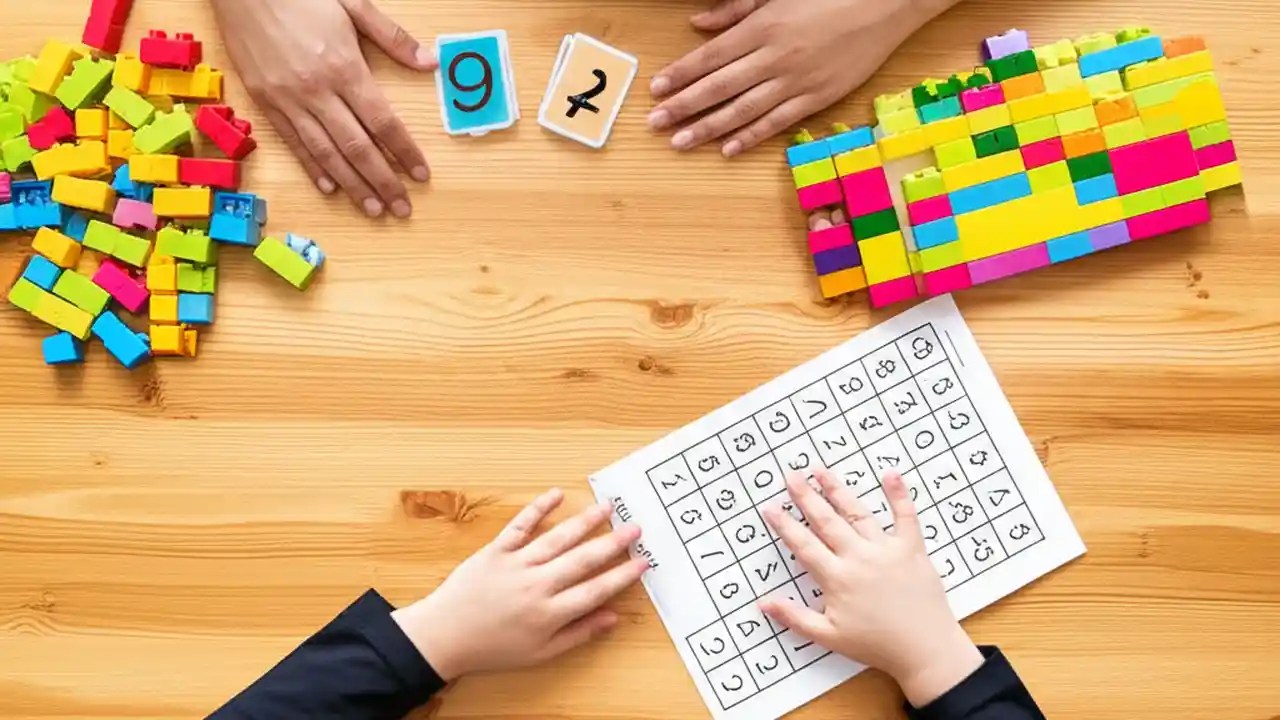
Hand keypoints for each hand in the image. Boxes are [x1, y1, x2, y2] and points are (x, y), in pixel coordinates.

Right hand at [210, 0, 433, 217]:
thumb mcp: (353, 3)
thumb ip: (393, 37)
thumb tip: (431, 63)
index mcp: (344, 67)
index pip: (383, 122)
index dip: (404, 152)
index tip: (421, 175)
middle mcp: (317, 91)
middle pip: (357, 147)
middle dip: (382, 182)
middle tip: (401, 209)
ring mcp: (288, 100)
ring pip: (326, 153)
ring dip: (352, 185)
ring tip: (372, 209)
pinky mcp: (265, 102)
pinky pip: (294, 143)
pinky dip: (313, 168)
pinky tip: (330, 187)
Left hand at [391, 488, 648, 680]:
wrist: (445, 636)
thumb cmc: (493, 648)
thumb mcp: (540, 653)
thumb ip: (578, 634)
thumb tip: (612, 618)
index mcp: (549, 614)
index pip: (595, 590)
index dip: (622, 576)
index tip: (643, 562)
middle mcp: (537, 586)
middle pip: (583, 560)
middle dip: (613, 543)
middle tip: (636, 528)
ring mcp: (516, 564)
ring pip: (558, 538)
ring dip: (585, 521)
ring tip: (607, 507)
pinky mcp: (496, 550)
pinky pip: (520, 525)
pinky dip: (538, 508)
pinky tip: (557, 494)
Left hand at [648, 0, 954, 156]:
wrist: (885, 6)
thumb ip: (736, 8)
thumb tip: (698, 22)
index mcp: (762, 27)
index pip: (710, 56)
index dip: (681, 75)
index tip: (656, 90)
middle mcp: (774, 57)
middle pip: (719, 87)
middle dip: (683, 107)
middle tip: (656, 124)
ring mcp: (796, 81)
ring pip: (742, 110)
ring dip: (708, 128)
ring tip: (680, 143)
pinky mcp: (817, 99)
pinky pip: (777, 122)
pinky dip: (751, 136)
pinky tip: (728, 149)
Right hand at [759, 470, 983, 707]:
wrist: (925, 650)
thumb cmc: (877, 645)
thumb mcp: (829, 637)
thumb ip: (795, 618)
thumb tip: (764, 604)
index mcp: (837, 578)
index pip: (804, 545)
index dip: (785, 525)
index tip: (771, 507)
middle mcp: (859, 558)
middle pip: (826, 520)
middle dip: (806, 496)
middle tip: (791, 476)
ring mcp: (886, 550)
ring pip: (857, 513)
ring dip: (837, 490)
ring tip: (821, 470)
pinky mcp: (911, 549)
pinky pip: (905, 517)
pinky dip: (898, 494)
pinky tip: (890, 474)